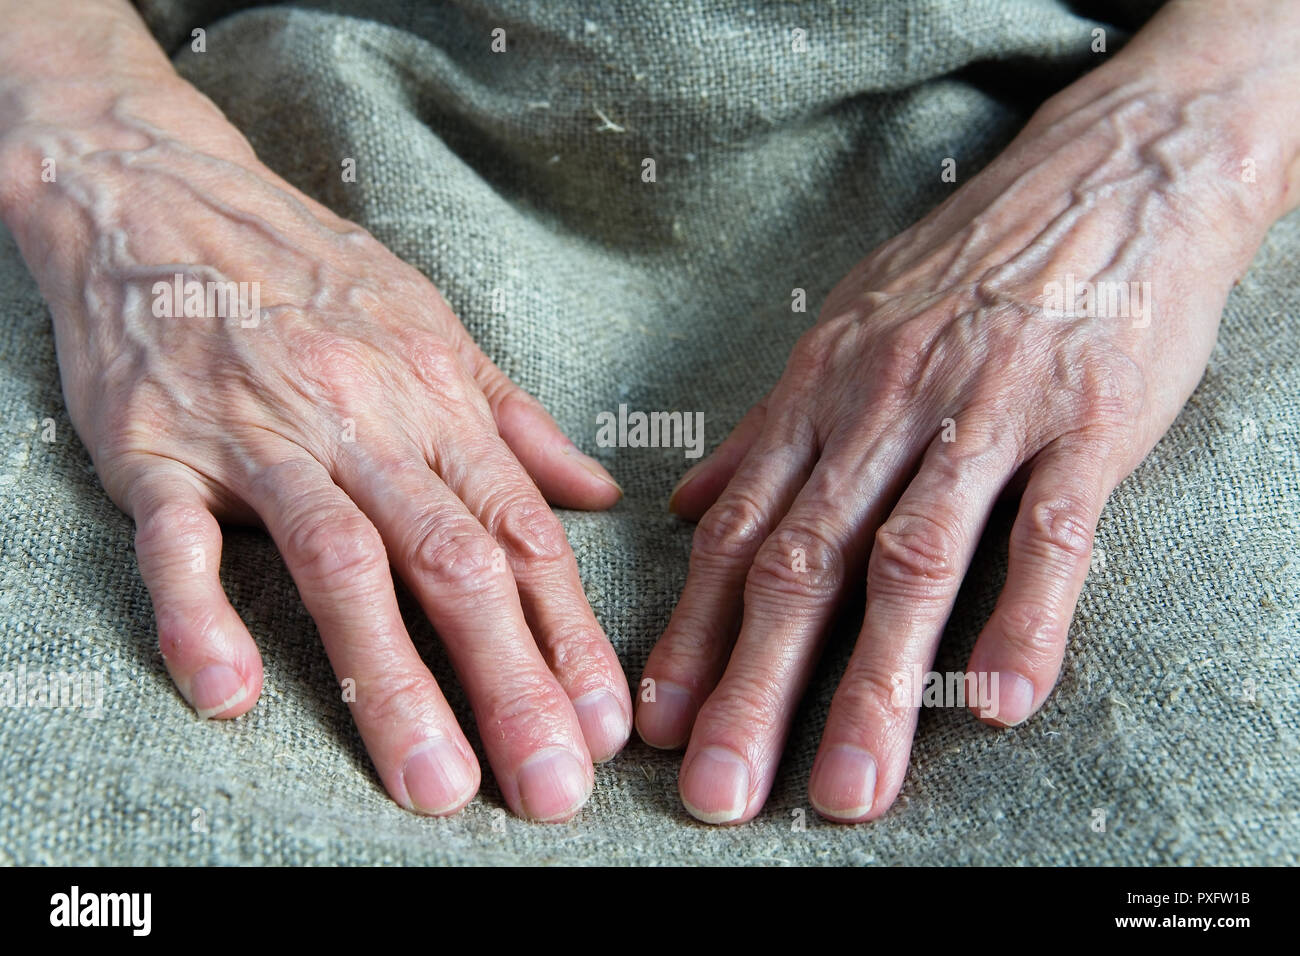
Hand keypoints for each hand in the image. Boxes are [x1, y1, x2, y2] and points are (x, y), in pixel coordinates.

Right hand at [0, 35, 629, 820]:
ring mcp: (261, 439)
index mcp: (436, 403)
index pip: (522, 536)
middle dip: (510, 683)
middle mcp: (363, 424)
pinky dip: (198, 613)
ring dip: (389, 680)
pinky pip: (177, 537)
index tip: (604, 727)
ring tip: (434, 781)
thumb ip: (516, 422)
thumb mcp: (435, 329)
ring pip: (339, 565)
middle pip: (451, 565)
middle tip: (551, 789)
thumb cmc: (314, 276)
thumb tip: (599, 492)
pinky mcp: (159, 450)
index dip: (570, 636)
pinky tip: (227, 693)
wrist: (166, 198)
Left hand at [636, 0, 1299, 823]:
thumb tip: (688, 507)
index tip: (656, 722)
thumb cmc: (960, 275)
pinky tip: (1001, 703)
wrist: (1101, 185)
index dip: (692, 633)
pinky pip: (1049, 531)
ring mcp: (985, 416)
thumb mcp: (841, 338)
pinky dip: (1026, 618)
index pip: (740, 533)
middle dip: (754, 686)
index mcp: (821, 398)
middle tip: (719, 792)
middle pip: (806, 564)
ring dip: (875, 683)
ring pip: (913, 562)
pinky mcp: (1084, 422)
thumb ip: (765, 434)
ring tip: (847, 785)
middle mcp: (885, 411)